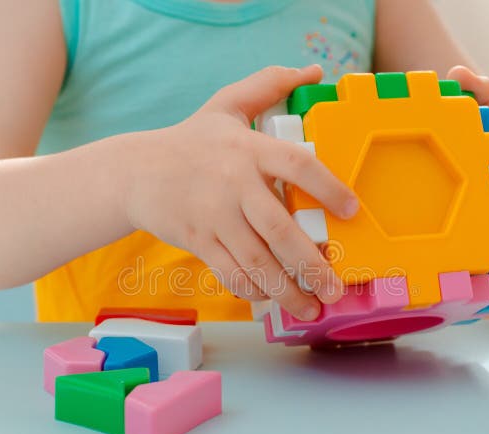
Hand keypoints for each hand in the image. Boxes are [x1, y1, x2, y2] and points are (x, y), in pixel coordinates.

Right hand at [124, 65, 358, 320]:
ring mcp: (214, 217)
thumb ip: (269, 84)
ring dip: (287, 290)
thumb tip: (313, 71)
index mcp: (248, 149)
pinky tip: (270, 298)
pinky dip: (253, 290)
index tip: (352, 211)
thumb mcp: (227, 105)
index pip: (296, 166)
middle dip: (312, 263)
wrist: (135, 171)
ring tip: (311, 308)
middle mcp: (234, 184)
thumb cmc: (191, 140)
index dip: (328, 187)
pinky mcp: (199, 241)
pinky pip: (230, 273)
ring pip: (256, 261)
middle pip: (279, 229)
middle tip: (336, 288)